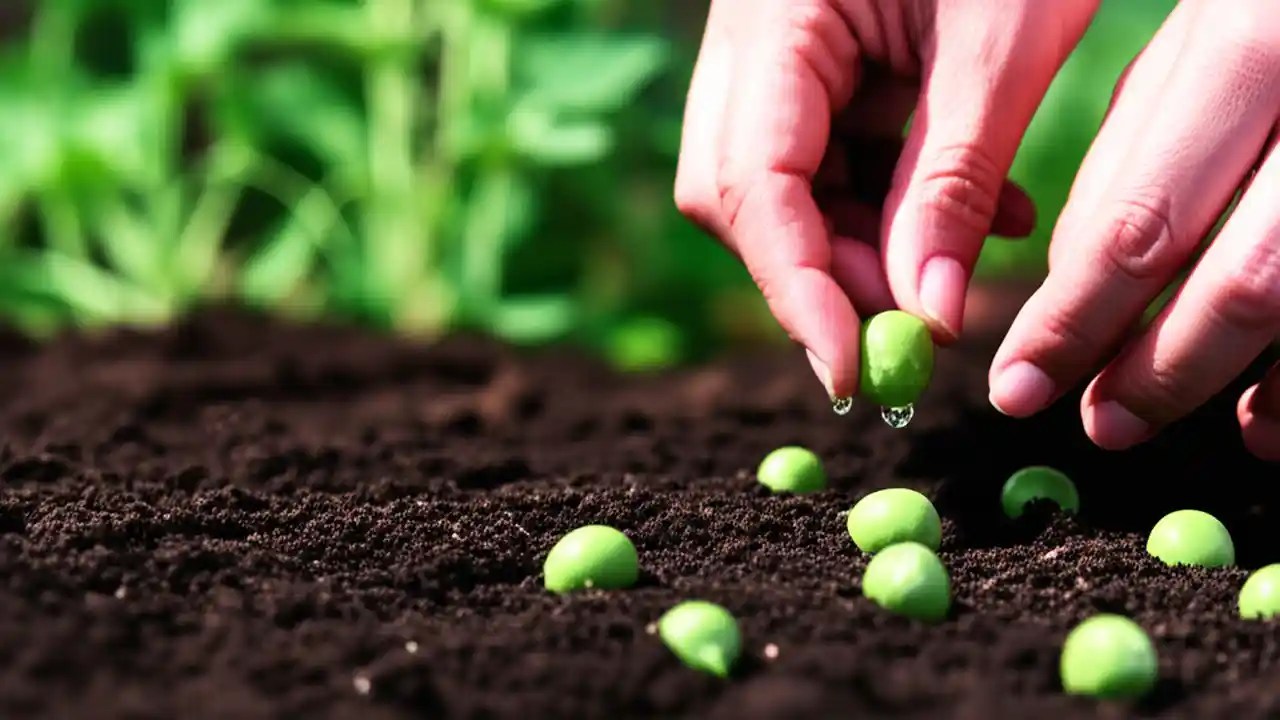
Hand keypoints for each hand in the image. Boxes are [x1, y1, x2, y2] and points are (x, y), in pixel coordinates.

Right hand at [674, 0, 1096, 397]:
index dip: (796, 287)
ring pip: (778, 187)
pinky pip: (821, 159)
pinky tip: (961, 212)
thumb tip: (927, 320)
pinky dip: (883, 203)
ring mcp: (770, 51)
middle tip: (914, 319)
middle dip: (824, 269)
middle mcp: (747, 37)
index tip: (851, 372)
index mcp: (774, 14)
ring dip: (863, 243)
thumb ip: (952, 188)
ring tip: (961, 254)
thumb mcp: (1001, 52)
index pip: (752, 180)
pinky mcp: (808, 65)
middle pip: (740, 192)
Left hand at [990, 1, 1279, 460]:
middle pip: (1238, 286)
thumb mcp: (1199, 43)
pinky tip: (1266, 414)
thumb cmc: (1277, 17)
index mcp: (1249, 42)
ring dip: (1238, 389)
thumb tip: (1065, 283)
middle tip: (1101, 425)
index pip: (1137, 222)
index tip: (1016, 386)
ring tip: (1167, 421)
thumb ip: (1133, 155)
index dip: (1069, 323)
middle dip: (1155, 376)